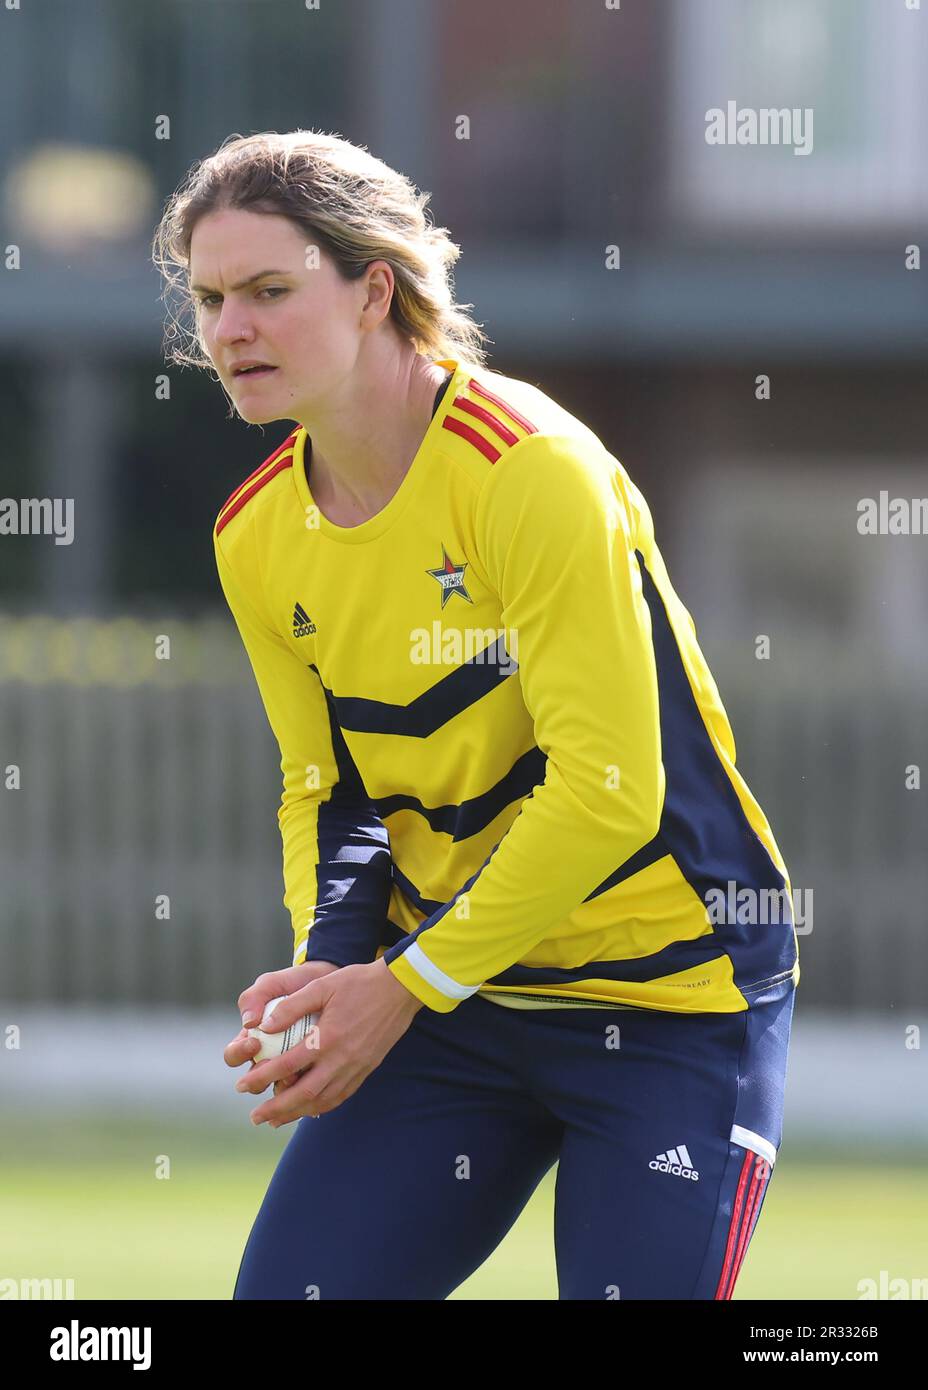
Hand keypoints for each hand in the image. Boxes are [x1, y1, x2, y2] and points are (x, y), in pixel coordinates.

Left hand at [237, 958, 423, 1127]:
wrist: (400, 989)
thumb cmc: (359, 982)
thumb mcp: (322, 985)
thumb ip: (292, 1006)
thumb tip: (264, 1026)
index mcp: (327, 1037)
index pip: (287, 1065)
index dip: (262, 1078)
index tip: (242, 1085)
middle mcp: (341, 1059)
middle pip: (304, 1093)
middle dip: (277, 1108)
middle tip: (254, 1117)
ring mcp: (356, 1067)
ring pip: (323, 1100)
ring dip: (297, 1113)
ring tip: (275, 1121)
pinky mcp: (366, 1069)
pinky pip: (341, 1095)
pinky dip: (322, 1106)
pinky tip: (309, 1110)